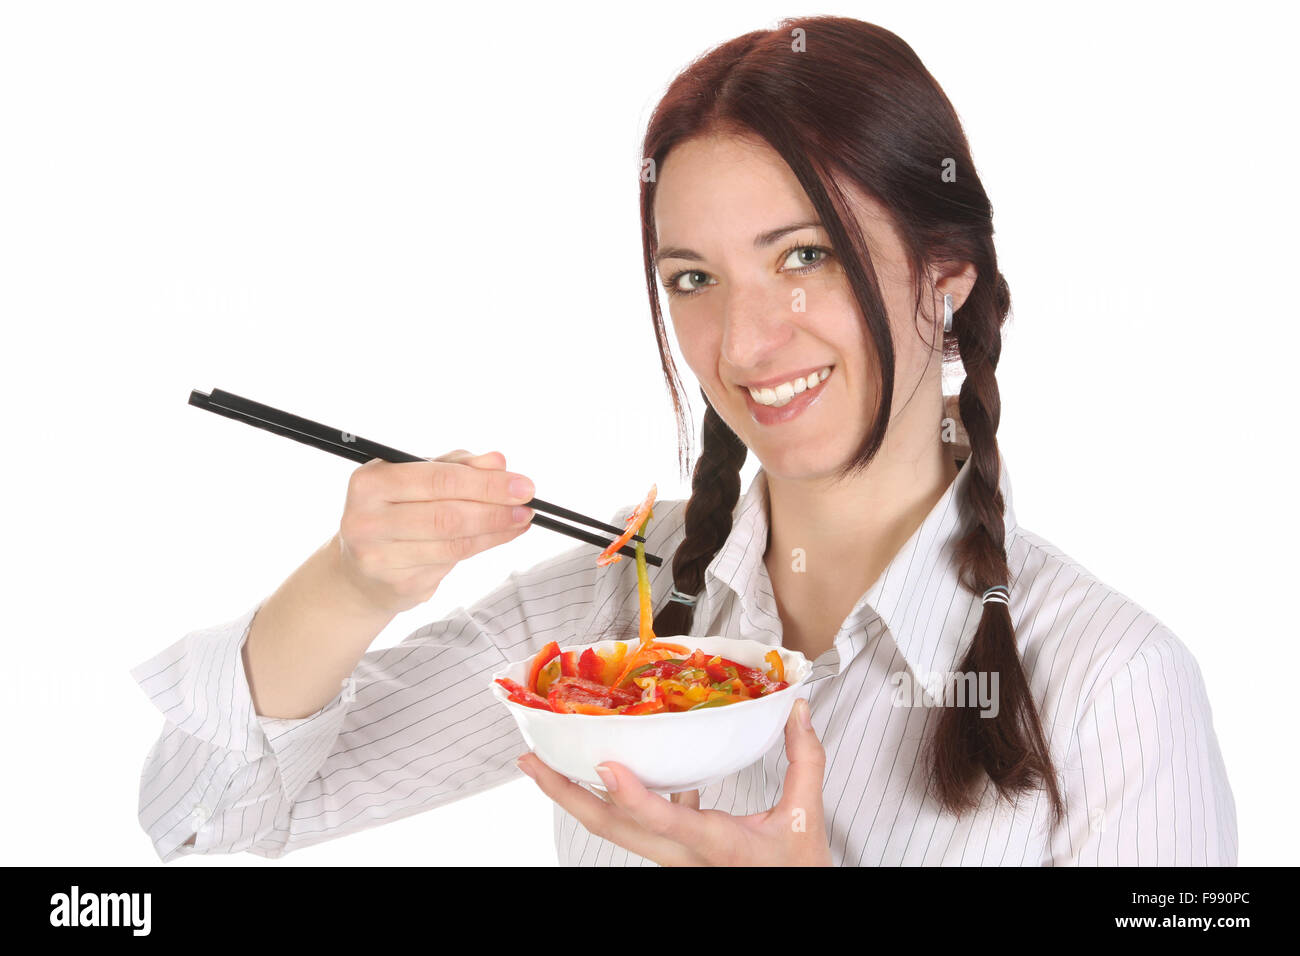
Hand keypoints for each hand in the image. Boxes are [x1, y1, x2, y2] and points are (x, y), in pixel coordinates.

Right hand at [334, 449, 536, 615]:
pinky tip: (499, 537)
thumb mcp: (417, 479)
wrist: (360, 570)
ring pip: (453, 542)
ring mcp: (379, 557)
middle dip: (496, 509)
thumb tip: (497, 460)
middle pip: (447, 514)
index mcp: (370, 483)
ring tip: (520, 520)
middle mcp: (366, 520)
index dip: (486, 483)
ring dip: (496, 531)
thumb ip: (457, 466)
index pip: (439, 480)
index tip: (521, 485)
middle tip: (527, 506)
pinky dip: (482, 547)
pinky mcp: (397, 584)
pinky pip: (451, 563)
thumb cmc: (395, 512)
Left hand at [516, 698, 831, 865]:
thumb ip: (804, 760)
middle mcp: (683, 855)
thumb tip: (797, 709)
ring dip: (575, 797)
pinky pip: (634, 823)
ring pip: (615, 827)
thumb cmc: (797, 867)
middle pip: (614, 827)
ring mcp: (673, 857)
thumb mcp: (806, 816)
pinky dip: (614, 797)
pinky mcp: (674, 852)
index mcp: (715, 844)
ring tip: (544, 765)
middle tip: (532, 761)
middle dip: (566, 794)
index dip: (635, 795)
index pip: (669, 822)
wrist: (794, 899)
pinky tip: (610, 768)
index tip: (605, 765)